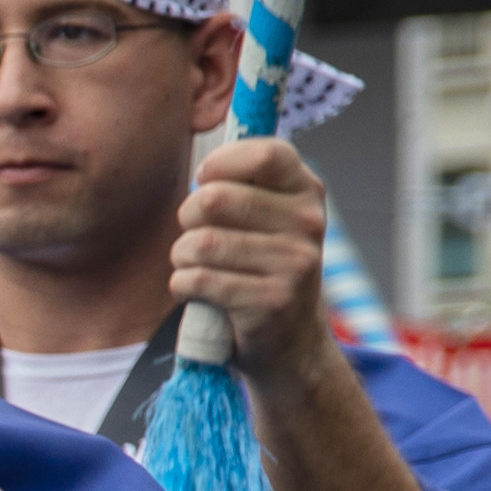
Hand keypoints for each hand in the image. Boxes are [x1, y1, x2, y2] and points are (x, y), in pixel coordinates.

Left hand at [178, 133, 333, 375]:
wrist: (289, 341)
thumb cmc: (259, 266)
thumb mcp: (264, 216)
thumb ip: (241, 180)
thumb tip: (206, 150)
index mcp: (306, 191)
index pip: (264, 154)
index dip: (218, 166)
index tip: (206, 183)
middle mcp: (309, 222)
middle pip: (214, 199)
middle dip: (187, 219)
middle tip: (197, 237)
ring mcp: (296, 263)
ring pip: (199, 243)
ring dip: (181, 257)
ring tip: (197, 266)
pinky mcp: (272, 301)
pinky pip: (196, 280)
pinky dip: (183, 286)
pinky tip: (200, 292)